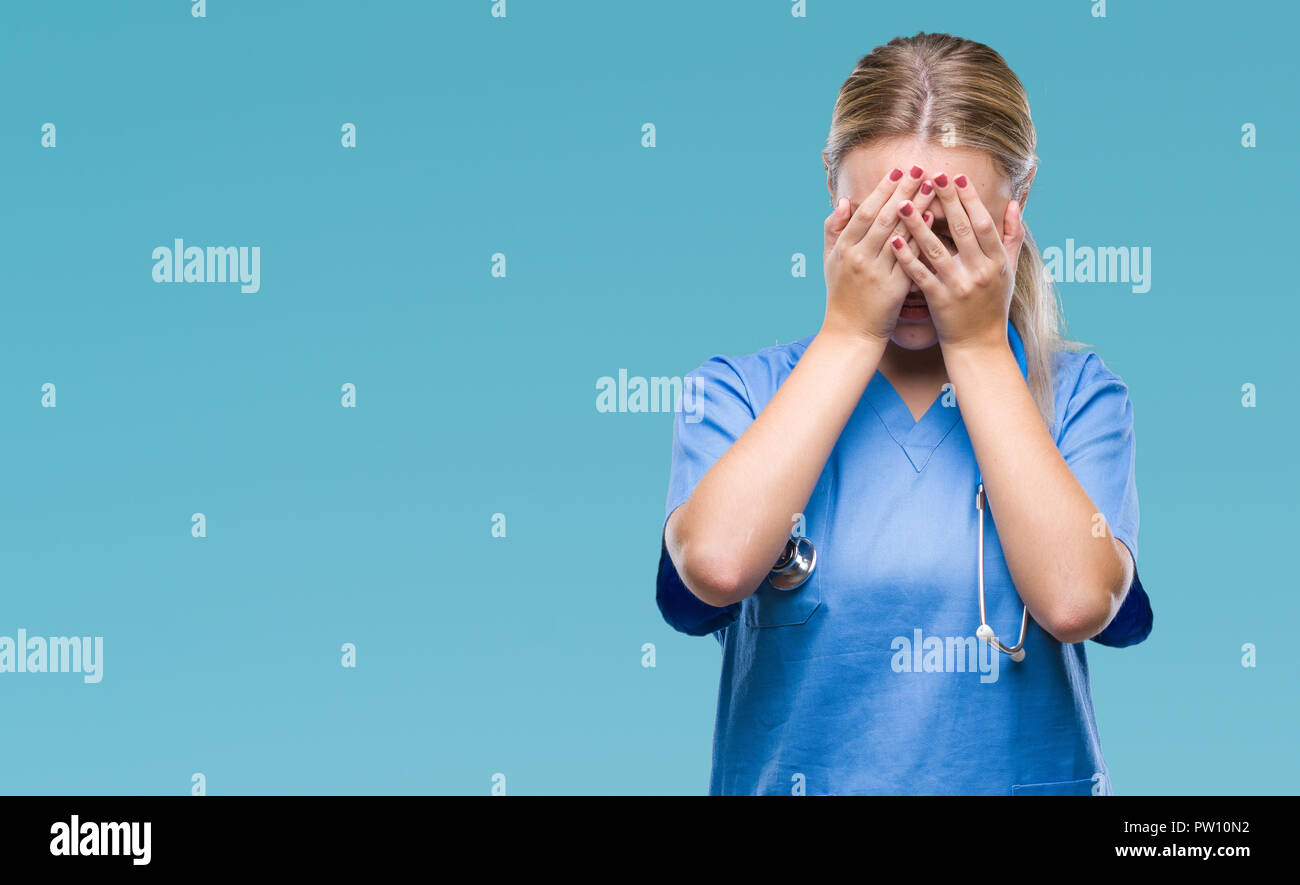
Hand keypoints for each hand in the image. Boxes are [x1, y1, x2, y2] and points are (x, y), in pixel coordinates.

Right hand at [821, 165, 936, 343]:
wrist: (850, 333)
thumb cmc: (842, 295)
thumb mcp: (829, 261)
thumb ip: (834, 229)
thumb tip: (846, 201)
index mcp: (844, 249)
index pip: (865, 212)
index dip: (882, 190)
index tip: (898, 171)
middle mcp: (859, 258)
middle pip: (884, 217)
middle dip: (903, 191)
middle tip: (920, 169)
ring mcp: (877, 273)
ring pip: (899, 233)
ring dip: (916, 207)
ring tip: (932, 187)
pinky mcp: (893, 288)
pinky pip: (910, 257)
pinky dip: (920, 236)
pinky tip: (931, 219)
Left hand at [889, 172, 1025, 351]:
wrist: (979, 345)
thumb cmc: (992, 304)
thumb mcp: (1008, 270)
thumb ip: (1012, 236)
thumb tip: (1013, 203)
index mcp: (997, 262)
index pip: (983, 224)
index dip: (970, 199)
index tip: (956, 177)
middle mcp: (980, 272)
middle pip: (962, 230)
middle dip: (946, 201)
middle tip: (931, 176)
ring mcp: (959, 287)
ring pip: (937, 250)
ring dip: (919, 225)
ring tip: (903, 203)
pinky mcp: (939, 301)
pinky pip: (920, 275)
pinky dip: (908, 258)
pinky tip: (894, 240)